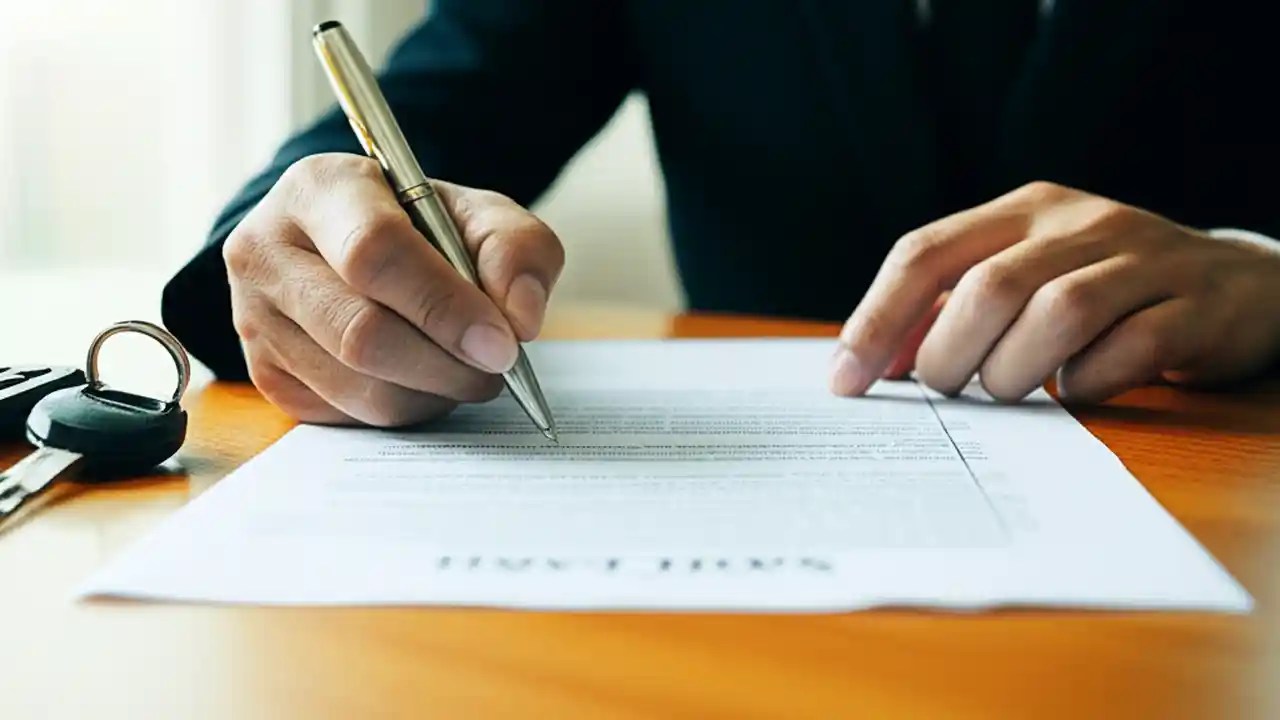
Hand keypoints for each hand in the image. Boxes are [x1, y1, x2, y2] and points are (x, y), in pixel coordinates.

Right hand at [223, 153, 563, 424]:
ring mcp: (254, 317)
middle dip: (446, 364)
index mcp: (319, 188)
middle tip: (496, 368)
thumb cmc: (420, 227)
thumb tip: (519, 319)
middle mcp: (266, 250)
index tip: (502, 343)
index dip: (444, 306)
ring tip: (466, 370)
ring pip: (355, 386)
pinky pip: (345, 416)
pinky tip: (424, 380)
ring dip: (431, 393)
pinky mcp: (266, 373)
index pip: (374, 253)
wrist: (354, 248)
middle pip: (359, 332)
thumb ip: (515, 249)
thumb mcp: (478, 214)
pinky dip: (403, 408)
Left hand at [831, 182, 1279, 402]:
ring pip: (1057, 313)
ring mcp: (1144, 259)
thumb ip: (946, 312)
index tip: (846, 380)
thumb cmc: (1101, 289)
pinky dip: (1086, 383)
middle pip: (988, 287)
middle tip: (946, 391)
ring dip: (1013, 372)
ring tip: (1005, 394)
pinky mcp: (1195, 307)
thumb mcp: (1021, 280)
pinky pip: (1129, 348)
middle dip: (949, 355)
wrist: (1235, 285)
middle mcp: (1080, 222)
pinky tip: (1074, 391)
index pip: (925, 251)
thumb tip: (870, 362)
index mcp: (1024, 209)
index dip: (876, 319)